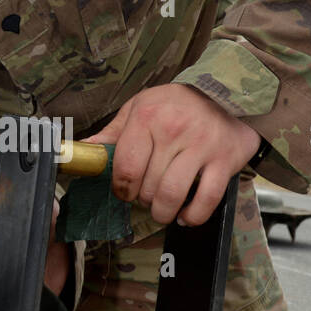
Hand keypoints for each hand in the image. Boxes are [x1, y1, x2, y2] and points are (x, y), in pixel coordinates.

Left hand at [83, 83, 259, 226]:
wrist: (228, 94)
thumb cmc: (177, 104)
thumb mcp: (141, 107)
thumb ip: (113, 132)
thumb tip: (83, 150)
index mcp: (148, 117)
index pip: (125, 168)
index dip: (121, 189)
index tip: (124, 191)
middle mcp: (174, 130)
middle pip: (148, 186)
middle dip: (143, 200)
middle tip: (146, 196)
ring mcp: (201, 146)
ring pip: (172, 196)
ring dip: (163, 212)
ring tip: (162, 209)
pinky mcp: (224, 160)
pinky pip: (206, 200)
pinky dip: (193, 216)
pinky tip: (185, 215)